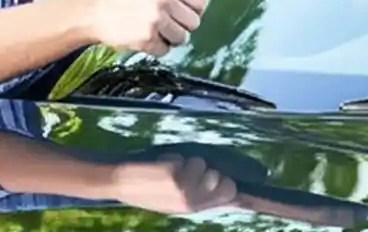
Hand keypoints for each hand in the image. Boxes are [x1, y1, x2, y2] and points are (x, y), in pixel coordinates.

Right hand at [80, 0, 206, 55]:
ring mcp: (156, 20)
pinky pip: (165, 51)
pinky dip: (156, 48)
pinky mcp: (147, 38)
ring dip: (170, 39)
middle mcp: (164, 0)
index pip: (201, 1)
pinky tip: (144, 38)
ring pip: (182, 39)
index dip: (194, 10)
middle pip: (194, 23)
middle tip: (166, 24)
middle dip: (182, 26)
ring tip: (153, 31)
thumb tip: (198, 5)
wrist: (96, 12)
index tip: (184, 13)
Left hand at [109, 154, 237, 213]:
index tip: (247, 192)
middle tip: (190, 174)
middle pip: (223, 179)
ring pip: (201, 163)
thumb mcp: (178, 202)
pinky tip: (160, 167)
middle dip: (210, 172)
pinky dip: (172, 158)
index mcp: (195, 208)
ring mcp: (183, 188)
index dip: (240, 192)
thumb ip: (202, 196)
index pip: (230, 198)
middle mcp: (192, 201)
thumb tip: (229, 188)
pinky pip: (183, 158)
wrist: (120, 185)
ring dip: (188, 163)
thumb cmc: (148, 193)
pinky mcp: (173, 174)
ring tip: (171, 171)